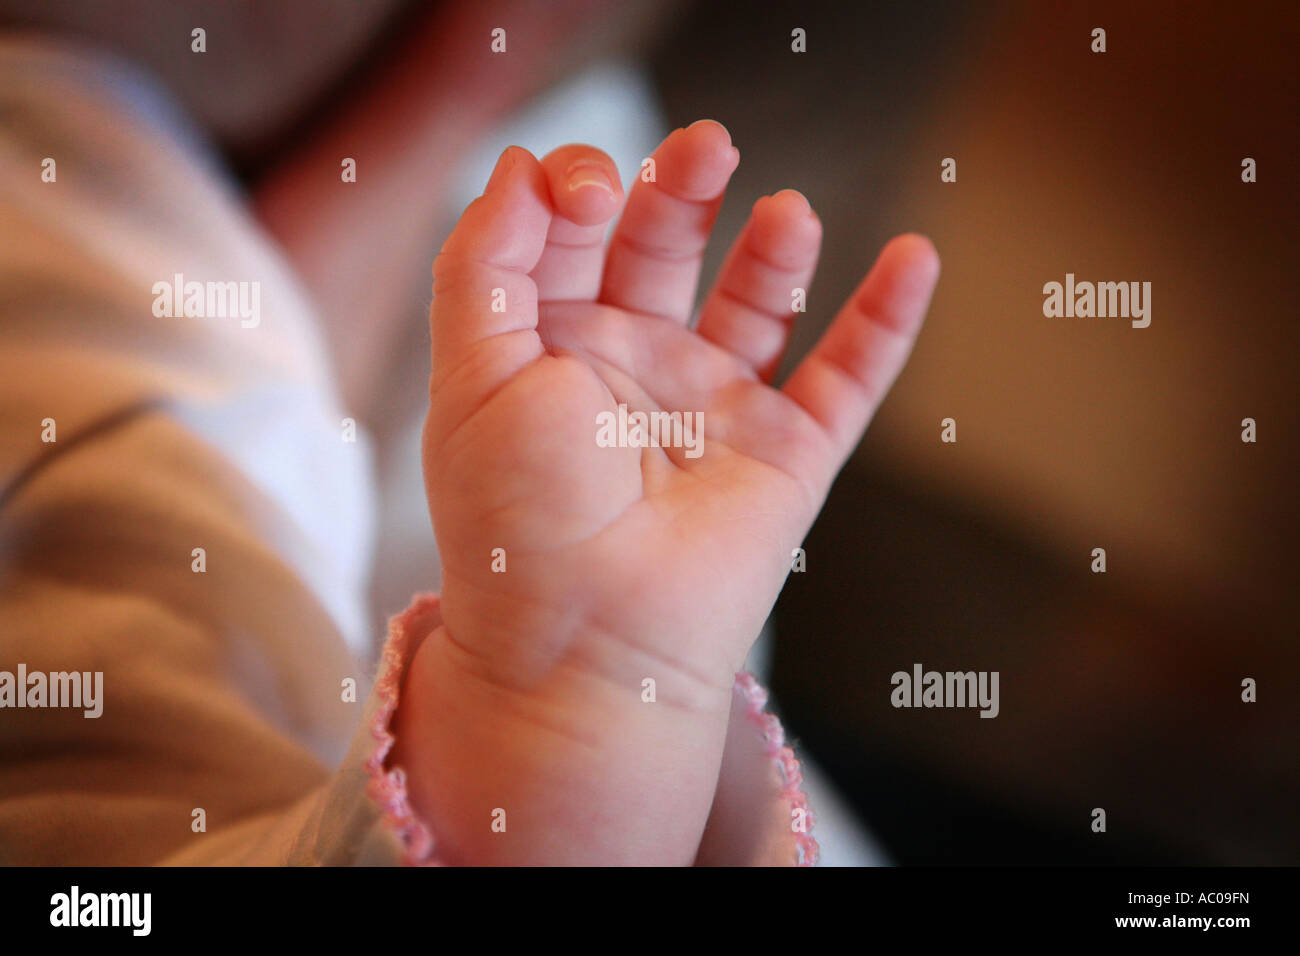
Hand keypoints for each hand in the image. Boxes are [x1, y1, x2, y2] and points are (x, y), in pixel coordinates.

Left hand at [394, 120, 939, 863]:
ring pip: (758, 303)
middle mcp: (637, 371)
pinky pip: (848, 376)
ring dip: (775, 247)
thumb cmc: (517, 519)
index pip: (572, 234)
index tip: (588, 187)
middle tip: (703, 147)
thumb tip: (522, 164)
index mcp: (554, 349)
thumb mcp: (470, 376)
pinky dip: (886, 319)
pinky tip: (912, 255)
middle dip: (680, 189)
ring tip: (784, 211)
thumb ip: (483, 262)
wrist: (586, 643)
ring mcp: (717, 410)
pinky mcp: (788, 454)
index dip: (578, 189)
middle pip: (666, 249)